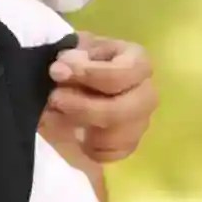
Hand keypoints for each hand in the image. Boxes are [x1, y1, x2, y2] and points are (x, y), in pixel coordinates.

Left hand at [46, 33, 157, 162]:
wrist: (76, 79)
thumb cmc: (80, 59)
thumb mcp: (75, 48)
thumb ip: (71, 58)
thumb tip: (62, 69)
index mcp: (138, 61)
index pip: (124, 73)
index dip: (89, 74)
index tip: (57, 72)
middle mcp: (147, 93)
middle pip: (125, 110)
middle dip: (85, 107)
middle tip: (55, 99)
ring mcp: (140, 121)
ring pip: (121, 135)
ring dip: (84, 126)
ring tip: (57, 115)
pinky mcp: (129, 143)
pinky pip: (115, 153)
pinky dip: (91, 146)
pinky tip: (73, 132)